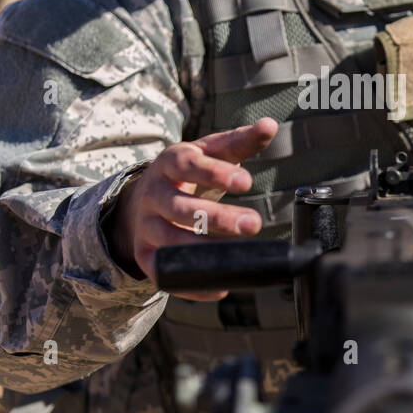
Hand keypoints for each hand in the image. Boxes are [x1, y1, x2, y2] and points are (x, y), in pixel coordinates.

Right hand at [107, 118, 278, 300]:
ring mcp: (147, 226)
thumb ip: (239, 142)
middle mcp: (154, 195)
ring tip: (239, 255)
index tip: (245, 181)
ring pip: (171, 241)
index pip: (188, 165)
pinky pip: (165, 273)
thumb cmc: (186, 173)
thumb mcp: (208, 153)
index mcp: (170, 163)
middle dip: (216, 217)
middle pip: (181, 207)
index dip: (214, 173)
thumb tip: (270, 125)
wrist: (142, 200)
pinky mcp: (146, 255)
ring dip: (204, 250)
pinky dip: (191, 284)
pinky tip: (220, 288)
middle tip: (253, 223)